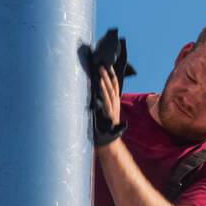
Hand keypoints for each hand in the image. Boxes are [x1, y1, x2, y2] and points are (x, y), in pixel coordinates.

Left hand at [77, 27, 135, 146]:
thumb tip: (90, 96)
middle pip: (113, 86)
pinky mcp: (108, 114)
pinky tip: (99, 85)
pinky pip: (106, 100)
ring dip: (105, 80)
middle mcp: (114, 105)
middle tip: (102, 63)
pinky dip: (103, 92)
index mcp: (114, 104)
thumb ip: (98, 105)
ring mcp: (112, 109)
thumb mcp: (100, 114)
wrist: (107, 143)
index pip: (114, 86)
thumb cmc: (102, 130)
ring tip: (100, 70)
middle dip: (108, 74)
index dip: (111, 75)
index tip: (107, 65)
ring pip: (110, 91)